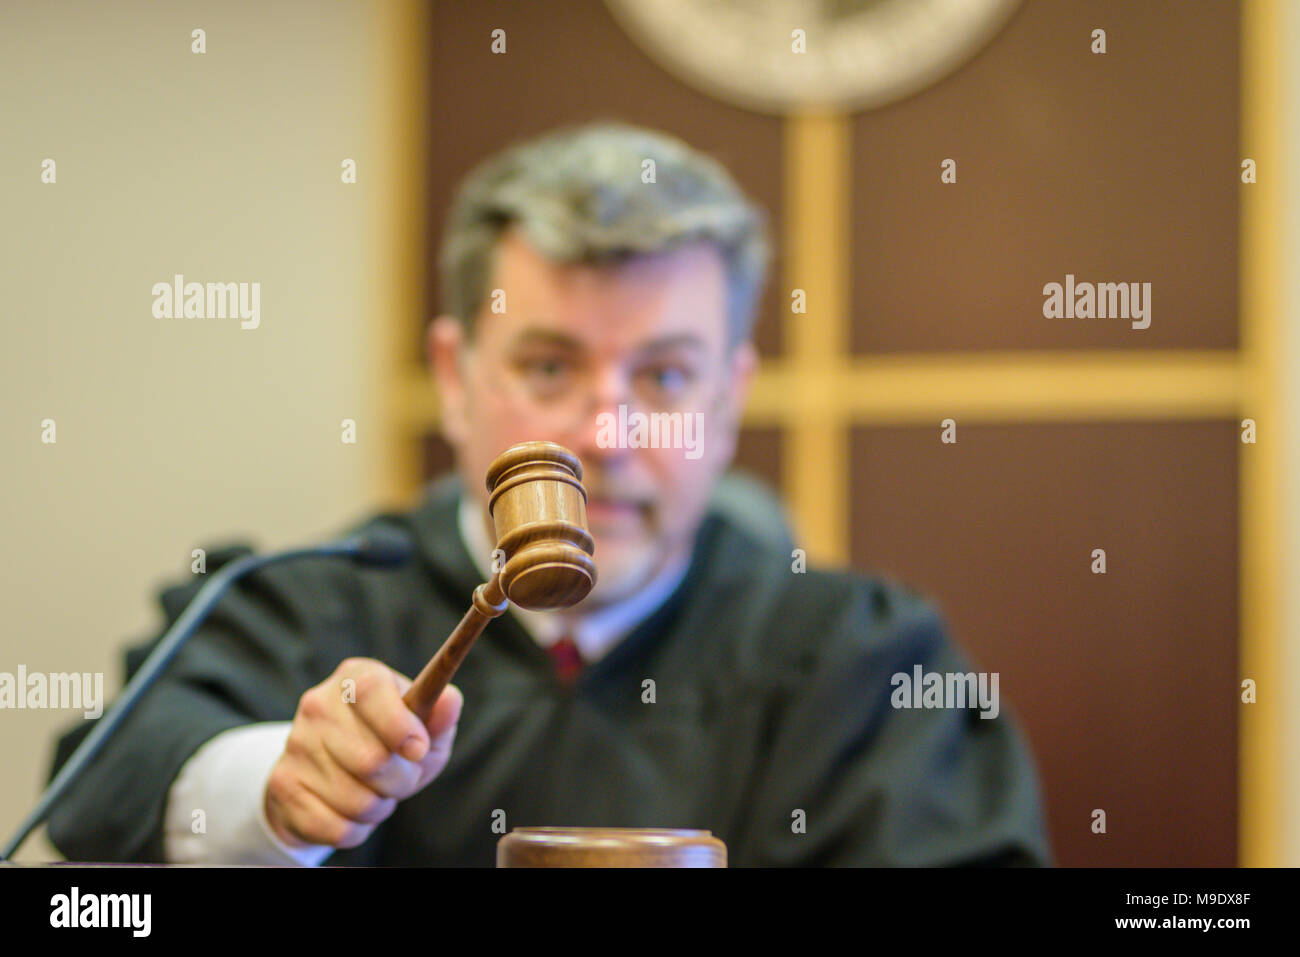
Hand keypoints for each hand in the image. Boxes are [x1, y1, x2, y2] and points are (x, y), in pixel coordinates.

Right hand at [264, 657, 461, 848]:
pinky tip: (351, 810)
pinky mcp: (283, 786)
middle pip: (371, 760)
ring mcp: (296, 745)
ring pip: (357, 800)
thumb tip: (450, 701)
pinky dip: (357, 829)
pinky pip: (337, 827)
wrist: (328, 773)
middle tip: (402, 778)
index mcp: (355, 677)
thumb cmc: (387, 744)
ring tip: (376, 793)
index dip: (399, 726)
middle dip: (402, 781)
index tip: (419, 750)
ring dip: (380, 807)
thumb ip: (440, 716)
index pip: (371, 691)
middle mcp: (318, 705)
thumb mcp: (422, 727)